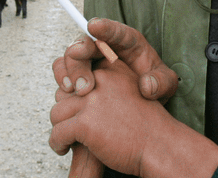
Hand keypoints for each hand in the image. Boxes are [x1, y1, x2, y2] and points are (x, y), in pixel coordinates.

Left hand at [50, 58, 168, 176]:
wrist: (161, 147)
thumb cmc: (147, 126)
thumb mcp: (131, 91)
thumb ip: (108, 85)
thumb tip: (76, 89)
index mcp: (112, 69)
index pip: (77, 68)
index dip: (71, 88)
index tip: (73, 102)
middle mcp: (100, 80)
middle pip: (64, 91)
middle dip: (66, 111)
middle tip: (73, 126)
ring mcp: (91, 101)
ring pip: (56, 113)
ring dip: (59, 128)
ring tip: (66, 140)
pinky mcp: (85, 123)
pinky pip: (57, 133)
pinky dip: (57, 144)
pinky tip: (64, 148)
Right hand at [51, 18, 178, 100]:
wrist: (144, 102)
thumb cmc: (155, 84)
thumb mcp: (167, 83)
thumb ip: (161, 82)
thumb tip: (147, 86)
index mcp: (128, 41)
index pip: (116, 30)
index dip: (104, 26)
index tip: (94, 26)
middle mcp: (105, 46)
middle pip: (87, 41)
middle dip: (81, 54)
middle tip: (85, 80)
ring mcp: (91, 59)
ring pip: (71, 54)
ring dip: (69, 69)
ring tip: (75, 88)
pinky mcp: (80, 74)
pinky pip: (64, 70)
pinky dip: (63, 77)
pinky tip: (68, 90)